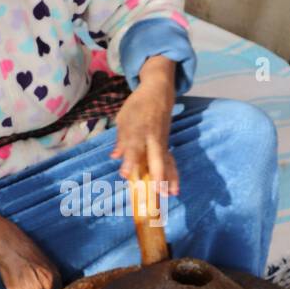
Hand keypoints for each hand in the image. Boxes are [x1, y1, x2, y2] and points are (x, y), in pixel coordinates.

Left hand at [110, 55, 179, 193]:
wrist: (158, 92)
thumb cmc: (137, 106)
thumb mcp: (124, 118)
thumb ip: (121, 139)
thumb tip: (115, 156)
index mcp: (138, 129)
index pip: (134, 148)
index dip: (130, 161)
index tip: (125, 175)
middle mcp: (152, 137)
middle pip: (155, 158)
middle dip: (156, 175)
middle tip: (155, 192)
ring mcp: (161, 142)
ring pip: (167, 162)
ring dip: (168, 179)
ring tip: (169, 196)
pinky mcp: (166, 146)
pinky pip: (171, 162)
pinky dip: (173, 176)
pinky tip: (174, 190)